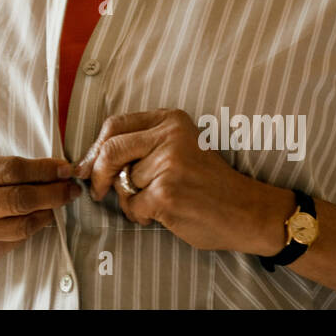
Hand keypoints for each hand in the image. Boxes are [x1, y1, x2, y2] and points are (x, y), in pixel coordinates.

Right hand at [0, 155, 80, 268]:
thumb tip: (48, 169)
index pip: (10, 170)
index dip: (42, 169)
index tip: (64, 167)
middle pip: (17, 199)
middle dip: (52, 193)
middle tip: (71, 188)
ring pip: (19, 225)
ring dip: (47, 213)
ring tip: (60, 202)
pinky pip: (13, 241)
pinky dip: (32, 228)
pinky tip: (41, 218)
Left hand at [74, 109, 291, 254]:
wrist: (247, 211)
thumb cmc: (208, 182)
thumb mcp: (179, 146)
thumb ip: (142, 145)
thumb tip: (90, 161)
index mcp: (171, 120)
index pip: (115, 125)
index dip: (95, 148)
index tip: (89, 166)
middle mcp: (170, 136)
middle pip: (110, 150)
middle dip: (97, 173)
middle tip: (97, 190)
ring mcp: (168, 165)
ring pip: (121, 182)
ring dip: (128, 200)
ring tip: (153, 203)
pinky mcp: (166, 194)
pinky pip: (132, 206)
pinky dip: (140, 215)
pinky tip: (160, 215)